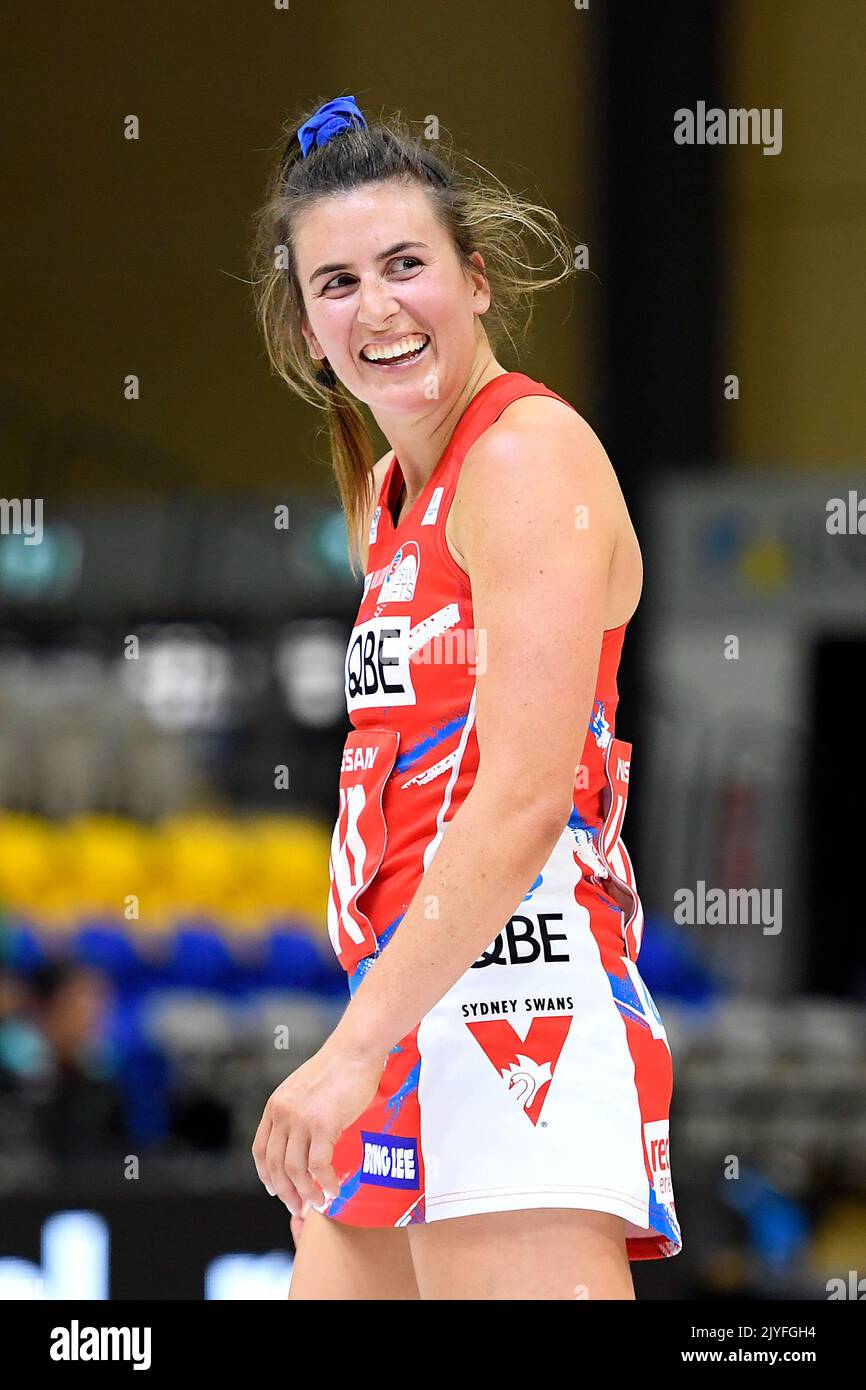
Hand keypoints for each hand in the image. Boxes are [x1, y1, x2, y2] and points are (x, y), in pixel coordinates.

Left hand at [251, 1037, 385, 1216]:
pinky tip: (334, 1189)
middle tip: (300, 1208)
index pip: (260, 1150)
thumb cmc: (338, 1069)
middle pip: (276, 1166)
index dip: (266, 1175)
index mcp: (275, 1106)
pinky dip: (326, 1182)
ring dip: (306, 1193)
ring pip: (296, 1170)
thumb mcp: (305, 1090)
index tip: (276, 1191)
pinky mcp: (323, 1124)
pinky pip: (320, 1165)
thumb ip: (297, 1113)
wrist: (355, 1050)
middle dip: (286, 1193)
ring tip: (318, 1203)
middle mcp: (283, 1114)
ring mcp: (301, 1119)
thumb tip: (301, 1143)